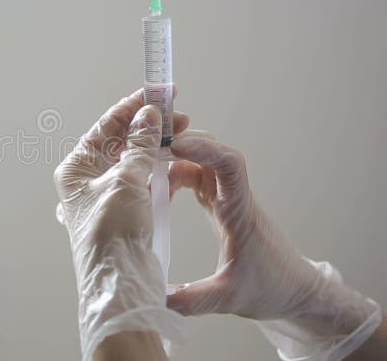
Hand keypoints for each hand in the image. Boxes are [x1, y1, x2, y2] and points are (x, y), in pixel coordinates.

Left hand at [53, 89, 187, 360]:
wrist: (119, 281)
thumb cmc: (111, 233)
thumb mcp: (126, 181)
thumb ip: (139, 145)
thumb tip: (148, 115)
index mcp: (75, 169)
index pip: (105, 127)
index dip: (132, 107)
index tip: (158, 92)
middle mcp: (86, 179)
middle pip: (119, 140)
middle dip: (148, 125)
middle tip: (178, 113)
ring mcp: (105, 194)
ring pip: (132, 158)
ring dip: (154, 143)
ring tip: (181, 130)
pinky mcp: (123, 209)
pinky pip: (140, 177)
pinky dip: (156, 165)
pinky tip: (173, 156)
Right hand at [166, 130, 381, 359]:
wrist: (297, 291)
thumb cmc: (272, 289)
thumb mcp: (228, 299)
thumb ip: (190, 300)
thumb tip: (152, 299)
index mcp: (240, 212)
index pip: (228, 164)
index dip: (202, 147)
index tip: (174, 145)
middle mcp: (235, 199)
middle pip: (212, 152)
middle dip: (181, 144)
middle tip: (148, 152)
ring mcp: (228, 200)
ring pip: (203, 162)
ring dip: (177, 159)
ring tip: (148, 173)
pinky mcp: (222, 206)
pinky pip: (199, 178)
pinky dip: (178, 175)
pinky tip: (162, 190)